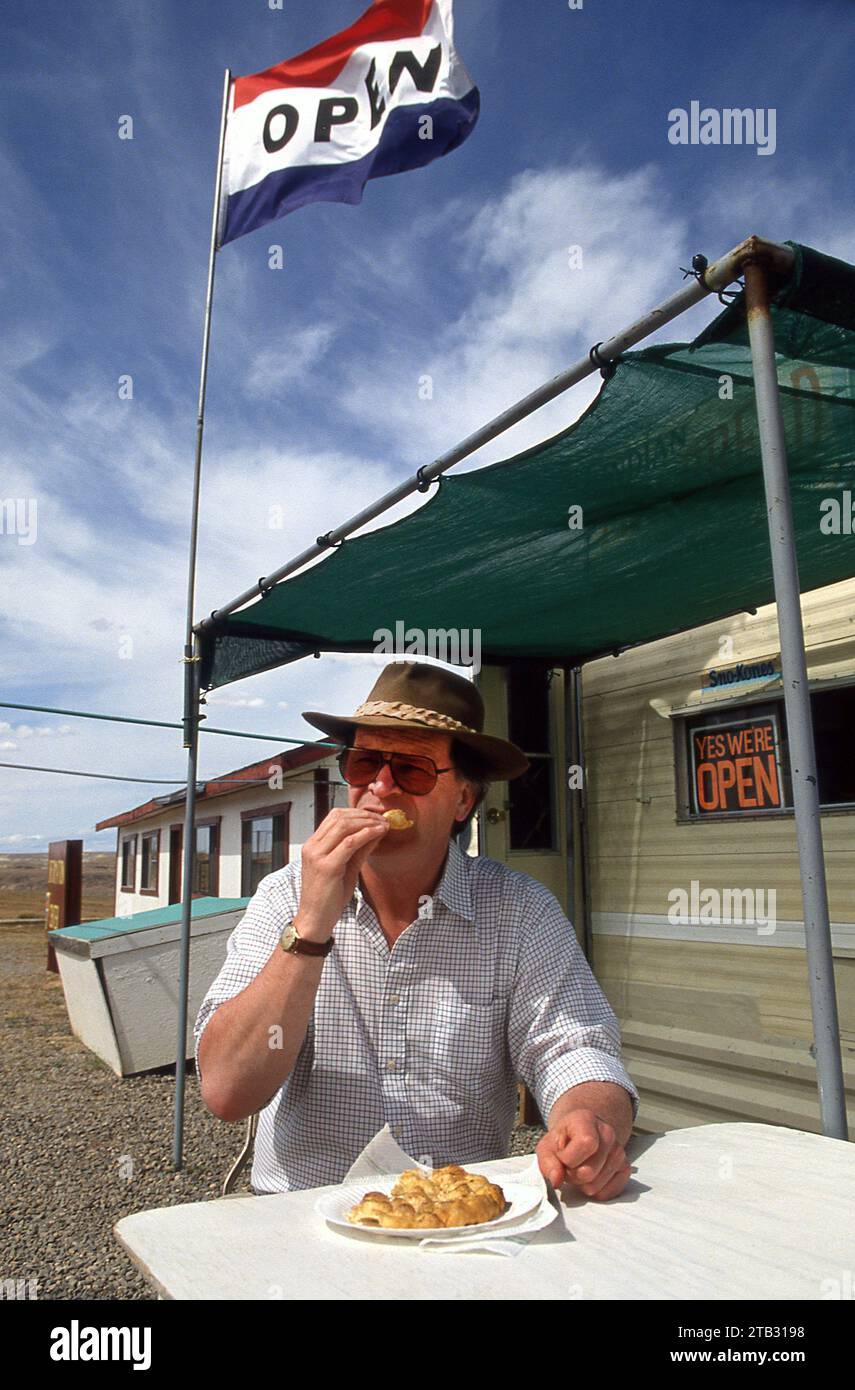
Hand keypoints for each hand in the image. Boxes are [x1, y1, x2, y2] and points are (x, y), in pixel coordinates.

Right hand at [295, 807, 387, 940]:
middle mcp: (312, 847)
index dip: (357, 812)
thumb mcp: (345, 868)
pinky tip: (378, 833)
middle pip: (340, 817)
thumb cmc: (328, 896)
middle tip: (383, 819)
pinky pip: (349, 843)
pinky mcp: (327, 867)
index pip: (334, 816)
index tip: (375, 816)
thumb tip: (375, 832)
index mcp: (313, 845)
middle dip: (365, 815)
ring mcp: (317, 855)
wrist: (315, 919)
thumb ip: (358, 850)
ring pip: (344, 826)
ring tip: (383, 825)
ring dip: (367, 822)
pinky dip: (366, 834)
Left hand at [536, 1109, 630, 1200]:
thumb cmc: (564, 1140)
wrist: (581, 1135)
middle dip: (572, 1174)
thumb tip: (556, 1179)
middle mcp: (608, 1133)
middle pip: (588, 1173)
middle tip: (570, 1165)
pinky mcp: (625, 1168)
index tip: (562, 1154)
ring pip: (596, 1186)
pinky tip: (591, 1175)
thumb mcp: (547, 1146)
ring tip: (580, 1168)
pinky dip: (595, 1190)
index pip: (585, 1145)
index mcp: (587, 1120)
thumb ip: (547, 1162)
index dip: (568, 1158)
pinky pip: (608, 1193)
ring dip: (583, 1184)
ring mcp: (619, 1151)